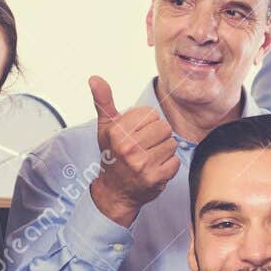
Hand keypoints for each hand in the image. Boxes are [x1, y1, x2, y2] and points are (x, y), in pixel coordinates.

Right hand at [86, 75, 179, 227]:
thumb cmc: (112, 156)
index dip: (146, 123)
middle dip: (157, 136)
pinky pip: (175, 162)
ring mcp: (142, 165)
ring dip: (163, 151)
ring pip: (171, 144)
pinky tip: (154, 169)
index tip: (135, 134)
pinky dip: (168, 166)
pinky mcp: (155, 178)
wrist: (114, 191)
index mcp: (118, 132)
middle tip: (144, 147)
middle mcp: (129, 148)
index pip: (151, 114)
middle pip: (164, 127)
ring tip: (149, 157)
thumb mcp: (106, 128)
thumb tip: (95, 78)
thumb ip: (104, 102)